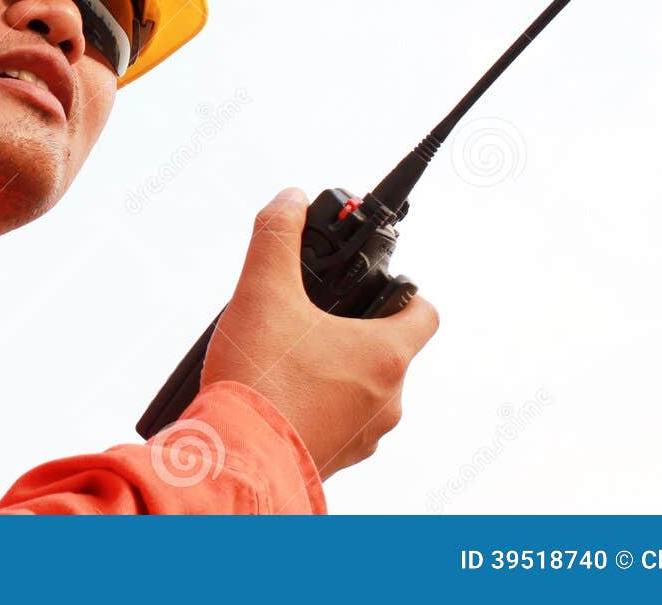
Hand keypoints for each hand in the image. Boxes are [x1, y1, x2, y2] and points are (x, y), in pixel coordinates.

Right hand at [202, 186, 439, 478]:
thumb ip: (277, 236)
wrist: (237, 461)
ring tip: (286, 357)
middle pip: (388, 350)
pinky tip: (277, 395)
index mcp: (386, 355)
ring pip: (364, 389)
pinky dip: (316, 406)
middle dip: (353, 331)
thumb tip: (289, 200)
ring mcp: (365, 435)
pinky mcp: (335, 460)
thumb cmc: (260, 382)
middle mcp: (388, 400)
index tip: (372, 286)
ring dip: (335, 371)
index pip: (424, 312)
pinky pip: (338, 423)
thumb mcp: (262, 290)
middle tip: (310, 318)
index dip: (403, 291)